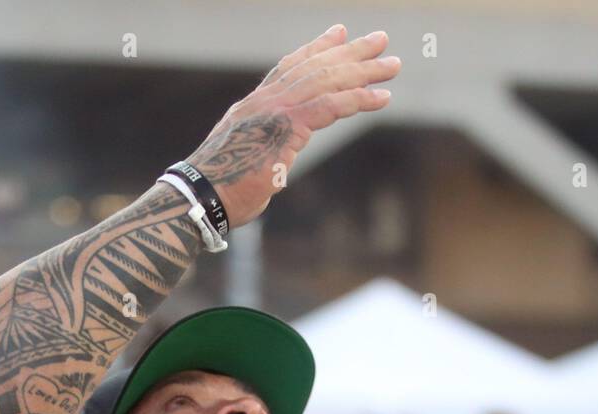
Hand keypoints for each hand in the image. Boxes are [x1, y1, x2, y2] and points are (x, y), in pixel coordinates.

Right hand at [186, 25, 399, 227]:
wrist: (204, 197)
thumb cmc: (223, 191)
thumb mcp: (249, 164)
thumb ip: (266, 154)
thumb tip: (274, 167)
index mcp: (255, 105)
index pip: (291, 66)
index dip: (317, 48)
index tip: (340, 33)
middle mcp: (265, 100)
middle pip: (315, 66)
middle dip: (351, 52)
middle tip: (381, 41)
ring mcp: (274, 110)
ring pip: (327, 81)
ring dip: (364, 72)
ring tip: (393, 65)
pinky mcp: (285, 128)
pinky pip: (329, 107)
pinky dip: (357, 99)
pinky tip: (382, 97)